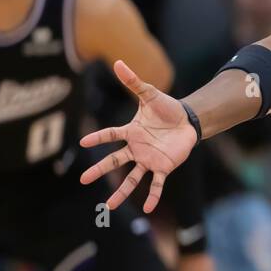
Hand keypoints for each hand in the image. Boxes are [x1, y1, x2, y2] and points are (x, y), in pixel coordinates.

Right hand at [79, 59, 196, 212]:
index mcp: (131, 132)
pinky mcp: (163, 166)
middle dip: (99, 170)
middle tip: (83, 179)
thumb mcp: (150, 94)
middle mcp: (136, 148)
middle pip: (114, 161)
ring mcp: (148, 159)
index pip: (110, 135)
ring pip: (132, 178)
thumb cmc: (166, 108)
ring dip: (121, 192)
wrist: (187, 120)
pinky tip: (148, 208)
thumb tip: (118, 62)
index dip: (98, 138)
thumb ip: (134, 82)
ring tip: (110, 206)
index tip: (83, 142)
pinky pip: (156, 183)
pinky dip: (153, 195)